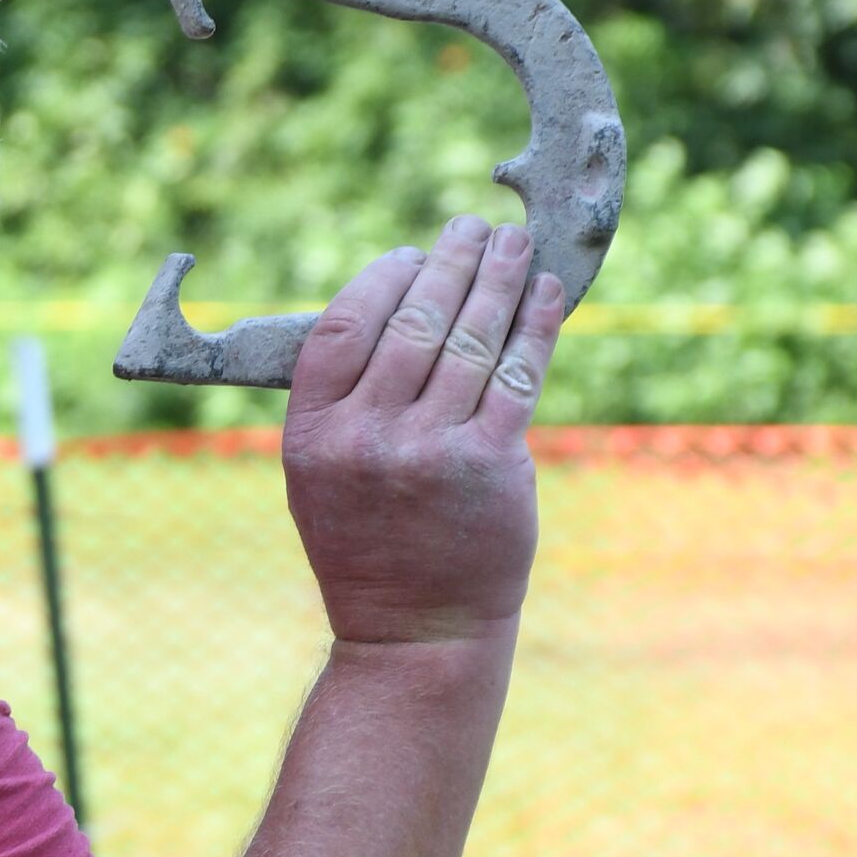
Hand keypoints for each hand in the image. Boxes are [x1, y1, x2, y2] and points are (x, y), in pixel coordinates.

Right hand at [282, 216, 565, 645]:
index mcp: (311, 434)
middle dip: (449, 262)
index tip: (410, 257)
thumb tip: (400, 304)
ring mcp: (427, 450)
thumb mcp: (320, 473)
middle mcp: (364, 438)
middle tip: (474, 228)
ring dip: (499, 279)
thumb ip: (344, 400)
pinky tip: (546, 295)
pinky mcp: (488, 464)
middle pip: (410, 322)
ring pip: (468, 340)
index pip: (341, 326)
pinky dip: (536, 325)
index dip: (379, 280)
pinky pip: (518, 375)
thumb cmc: (368, 541)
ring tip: (515, 244)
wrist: (415, 628)